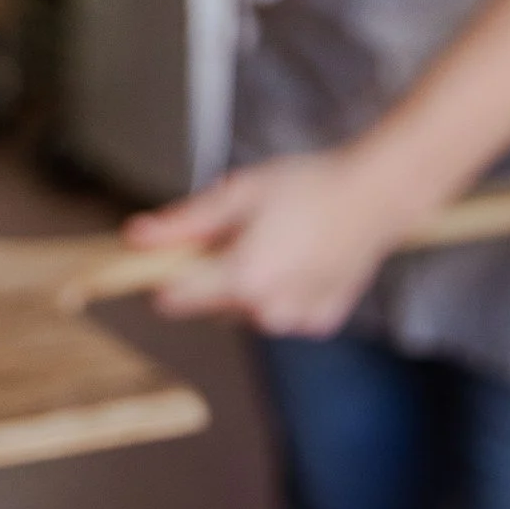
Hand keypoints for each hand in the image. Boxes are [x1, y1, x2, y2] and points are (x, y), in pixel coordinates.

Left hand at [124, 151, 436, 336]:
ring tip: (272, 240)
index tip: (167, 254)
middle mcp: (269, 312)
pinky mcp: (321, 321)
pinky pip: (281, 311)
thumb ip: (183, 223)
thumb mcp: (237, 194)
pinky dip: (280, 291)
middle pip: (210, 304)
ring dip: (245, 285)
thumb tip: (133, 237)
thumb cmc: (305, 186)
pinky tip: (299, 257)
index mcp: (242, 279)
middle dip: (210, 274)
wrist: (376, 196)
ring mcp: (298, 321)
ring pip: (246, 310)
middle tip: (235, 231)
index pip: (174, 300)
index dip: (162, 276)